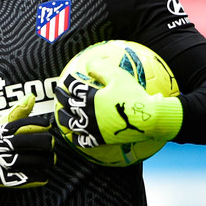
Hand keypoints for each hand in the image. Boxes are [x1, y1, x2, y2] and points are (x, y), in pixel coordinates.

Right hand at [0, 95, 54, 195]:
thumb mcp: (1, 125)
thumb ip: (18, 111)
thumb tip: (32, 96)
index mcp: (2, 131)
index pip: (22, 124)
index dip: (39, 124)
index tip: (47, 125)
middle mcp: (2, 146)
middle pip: (28, 142)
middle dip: (44, 142)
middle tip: (50, 143)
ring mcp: (4, 163)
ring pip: (31, 161)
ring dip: (45, 160)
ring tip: (51, 159)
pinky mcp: (6, 179)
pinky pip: (27, 178)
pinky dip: (38, 177)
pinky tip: (43, 174)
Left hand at [54, 61, 182, 146]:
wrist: (147, 119)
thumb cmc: (133, 96)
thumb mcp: (118, 76)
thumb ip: (100, 68)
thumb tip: (88, 64)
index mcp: (89, 98)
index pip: (73, 88)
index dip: (67, 82)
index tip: (65, 80)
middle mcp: (86, 114)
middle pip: (67, 105)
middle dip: (61, 97)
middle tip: (58, 94)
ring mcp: (91, 128)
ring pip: (70, 124)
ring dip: (63, 117)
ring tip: (61, 114)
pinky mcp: (98, 139)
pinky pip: (82, 141)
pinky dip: (75, 137)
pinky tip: (74, 135)